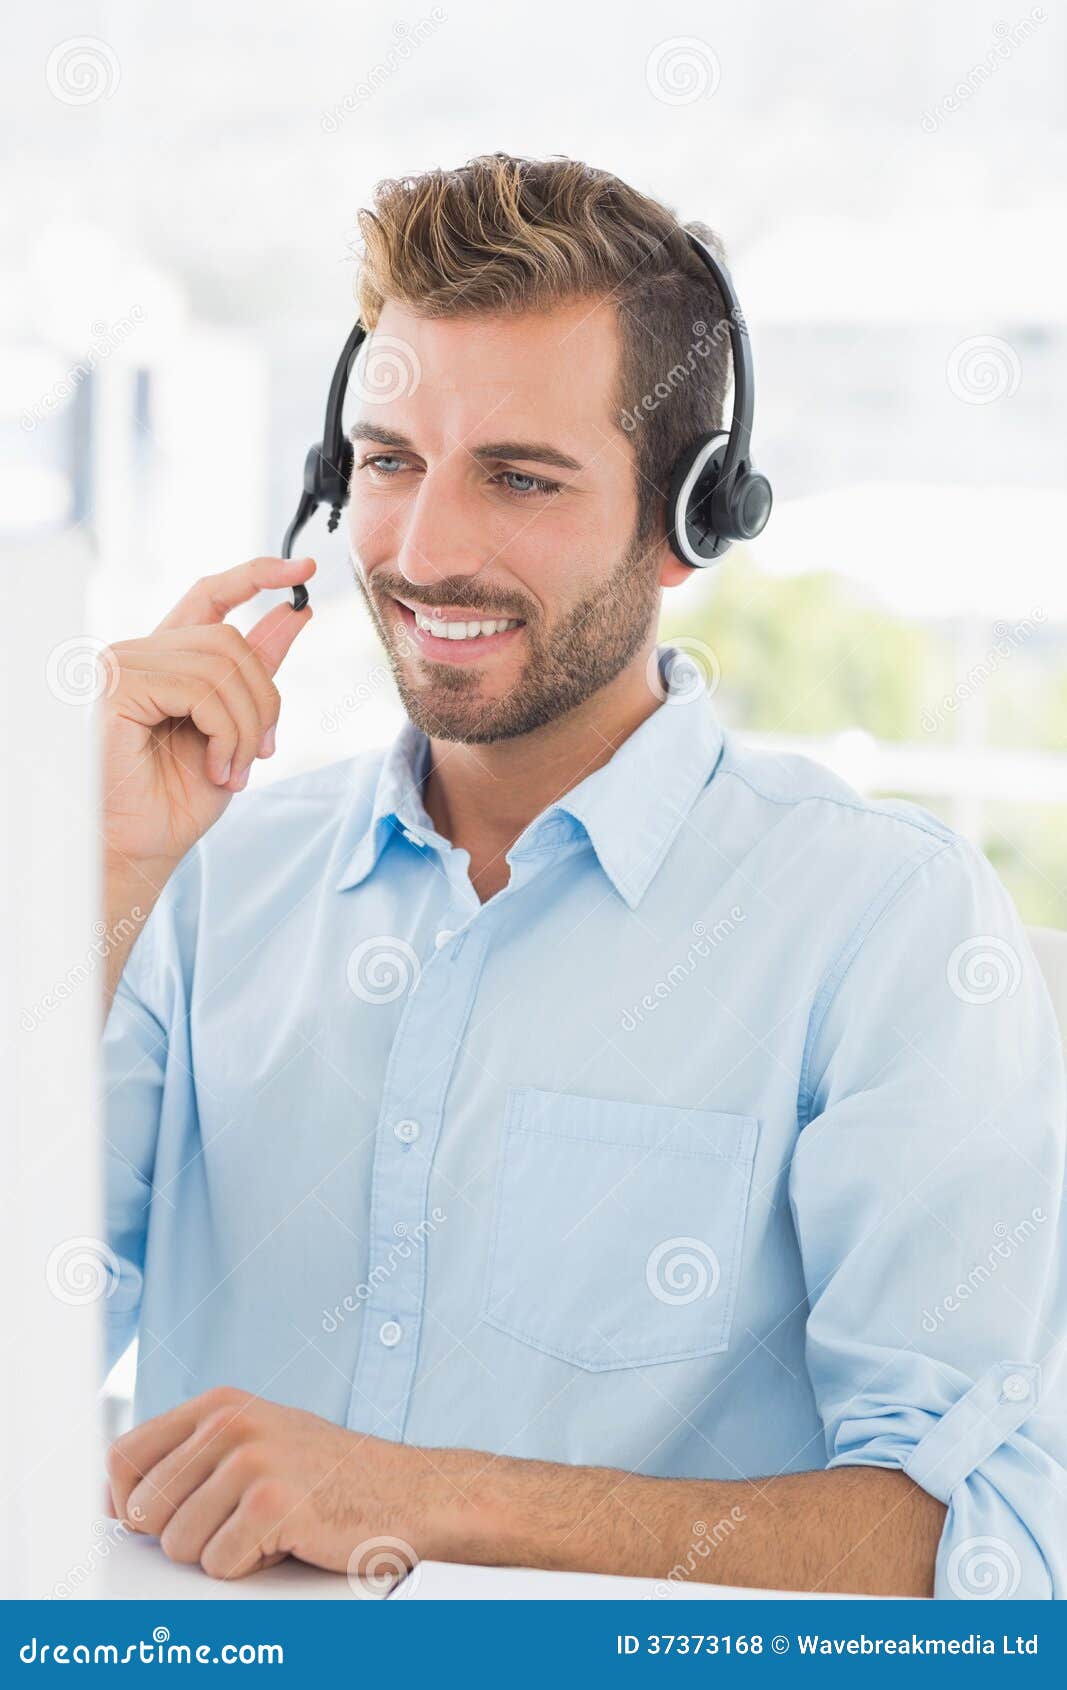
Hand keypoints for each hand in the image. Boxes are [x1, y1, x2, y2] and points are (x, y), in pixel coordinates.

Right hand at [100, 556, 315, 874]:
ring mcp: (123, 664)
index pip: (211, 595)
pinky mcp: (118, 687)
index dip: (257, 575)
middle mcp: (139, 652)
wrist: (141, 847)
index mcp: (166, 658)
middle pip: (231, 641)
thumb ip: (257, 670)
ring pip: (222, 666)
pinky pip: (201, 691)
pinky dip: (226, 733)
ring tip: (236, 770)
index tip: (303, 569)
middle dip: (264, 700)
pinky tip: (219, 768)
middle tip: (263, 752)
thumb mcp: (236, 728)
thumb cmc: (176, 798)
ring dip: (246, 727)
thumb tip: (295, 613)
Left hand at [105, 1386, 460, 1581]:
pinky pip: (219, 1565)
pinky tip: (285, 1540)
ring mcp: (252, 1459)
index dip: (122, 1504)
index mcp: (219, 1404)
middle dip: (181, 1535)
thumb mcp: (254, 1445)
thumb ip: (191, 1459)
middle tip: (232, 1525)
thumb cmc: (327, 1477)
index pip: (122, 1457)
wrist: (406, 1492)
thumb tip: (117, 1502)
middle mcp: (231, 1422)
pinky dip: (250, 1567)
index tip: (146, 1524)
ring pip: (177, 1544)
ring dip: (219, 1553)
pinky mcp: (273, 1502)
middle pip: (143, 1509)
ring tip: (264, 1528)